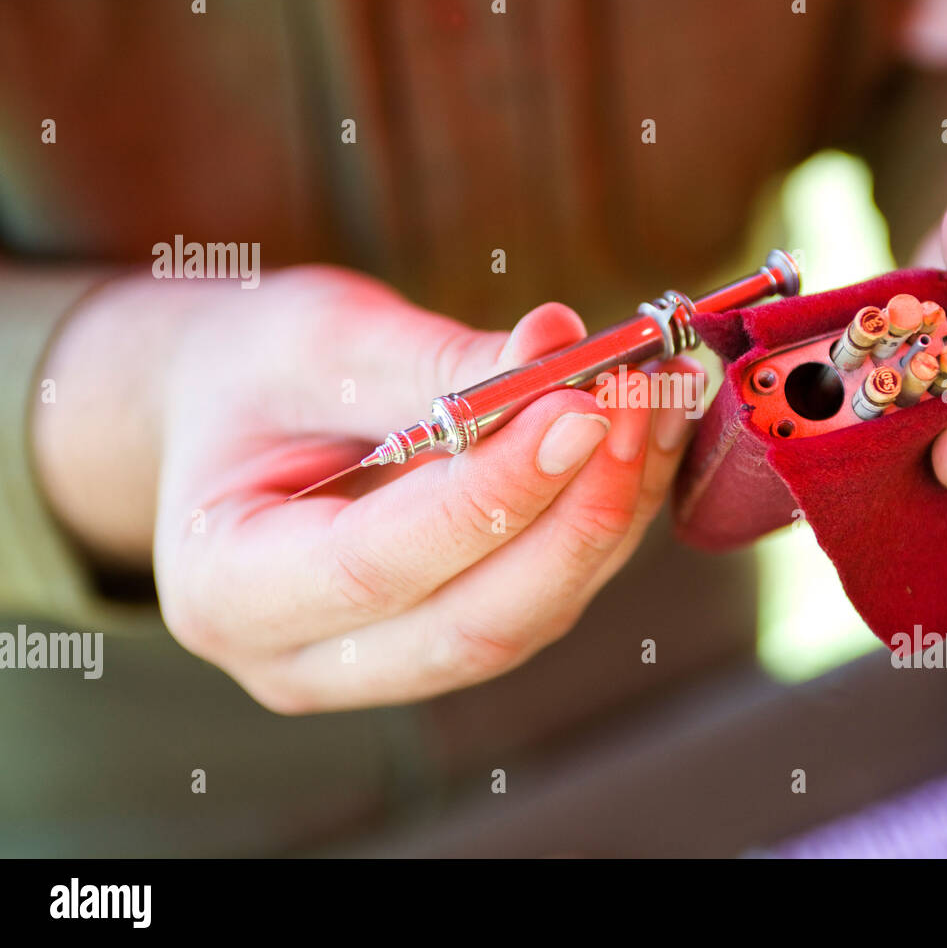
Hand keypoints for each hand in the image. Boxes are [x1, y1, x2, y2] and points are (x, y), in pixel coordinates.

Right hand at [36, 267, 700, 711]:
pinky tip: (645, 437)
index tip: (581, 408)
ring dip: (610, 512)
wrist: (234, 415)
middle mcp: (308, 658)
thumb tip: (561, 347)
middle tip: (639, 404)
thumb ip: (436, 363)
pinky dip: (605, 517)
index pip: (379, 565)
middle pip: (477, 623)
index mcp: (228, 588)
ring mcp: (390, 664)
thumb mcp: (319, 342)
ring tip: (658, 403)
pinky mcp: (458, 638)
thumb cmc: (254, 373)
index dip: (492, 494)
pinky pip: (549, 594)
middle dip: (577, 515)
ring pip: (531, 615)